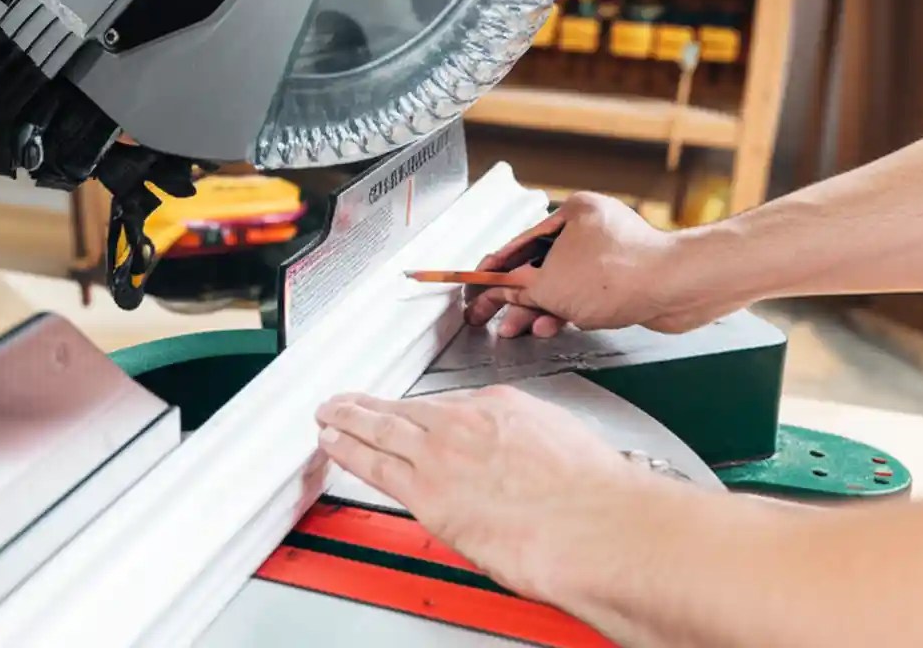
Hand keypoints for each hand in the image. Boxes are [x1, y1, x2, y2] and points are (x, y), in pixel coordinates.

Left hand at [315, 386, 665, 604]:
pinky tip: (332, 443)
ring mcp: (441, 455)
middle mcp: (465, 423)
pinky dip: (348, 450)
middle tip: (348, 401)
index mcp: (501, 407)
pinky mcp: (427, 492)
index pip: (447, 407)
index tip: (412, 415)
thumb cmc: (593, 493)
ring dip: (348, 420)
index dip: (422, 414)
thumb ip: (531, 447)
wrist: (592, 522)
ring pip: (381, 429)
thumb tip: (523, 465)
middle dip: (371, 405)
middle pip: (406, 409)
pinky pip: (374, 465)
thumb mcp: (564, 443)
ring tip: (329, 415)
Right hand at [465, 193, 744, 336]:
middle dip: (512, 297)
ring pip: (560, 286)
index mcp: (571, 213)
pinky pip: (582, 297)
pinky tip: (550, 326)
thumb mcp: (550, 284)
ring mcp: (608, 256)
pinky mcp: (623, 281)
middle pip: (538, 266)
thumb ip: (516, 289)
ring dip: (535, 309)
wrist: (677, 288)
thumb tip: (494, 292)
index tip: (470, 286)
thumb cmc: (621, 274)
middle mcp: (590, 230)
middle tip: (485, 315)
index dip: (490, 270)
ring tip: (513, 329)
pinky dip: (563, 312)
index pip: (518, 245)